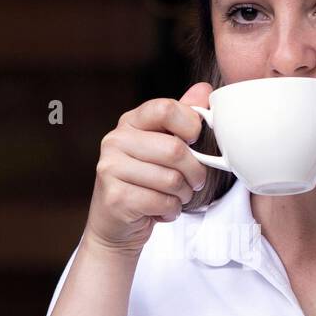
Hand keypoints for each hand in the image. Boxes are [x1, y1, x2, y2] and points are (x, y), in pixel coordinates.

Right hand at [84, 82, 213, 254]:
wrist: (116, 226)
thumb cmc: (146, 183)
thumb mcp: (164, 146)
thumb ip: (183, 117)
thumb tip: (205, 89)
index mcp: (130, 122)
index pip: (166, 108)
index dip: (190, 125)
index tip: (194, 141)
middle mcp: (115, 140)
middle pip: (175, 149)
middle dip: (195, 172)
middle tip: (194, 182)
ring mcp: (111, 168)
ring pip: (171, 179)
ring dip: (183, 194)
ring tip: (175, 197)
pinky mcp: (115, 197)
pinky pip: (162, 201)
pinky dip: (171, 210)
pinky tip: (161, 210)